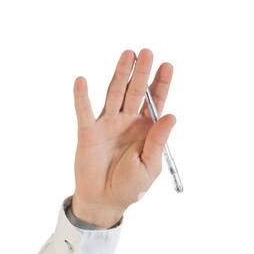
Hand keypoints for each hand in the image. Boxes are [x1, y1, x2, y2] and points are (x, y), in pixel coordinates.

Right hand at [72, 47, 176, 224]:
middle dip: (141, 72)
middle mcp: (127, 121)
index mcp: (146, 129)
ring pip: (114, 93)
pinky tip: (82, 81)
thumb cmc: (131, 186)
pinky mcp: (88, 132)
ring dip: (120, 74)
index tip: (167, 65)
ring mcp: (107, 124)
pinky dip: (82, 96)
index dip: (160, 83)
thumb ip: (158, 140)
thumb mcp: (150, 165)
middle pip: (135, 91)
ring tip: (128, 54)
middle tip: (147, 52)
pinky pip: (84, 111)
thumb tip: (171, 116)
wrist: (105, 201)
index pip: (155, 101)